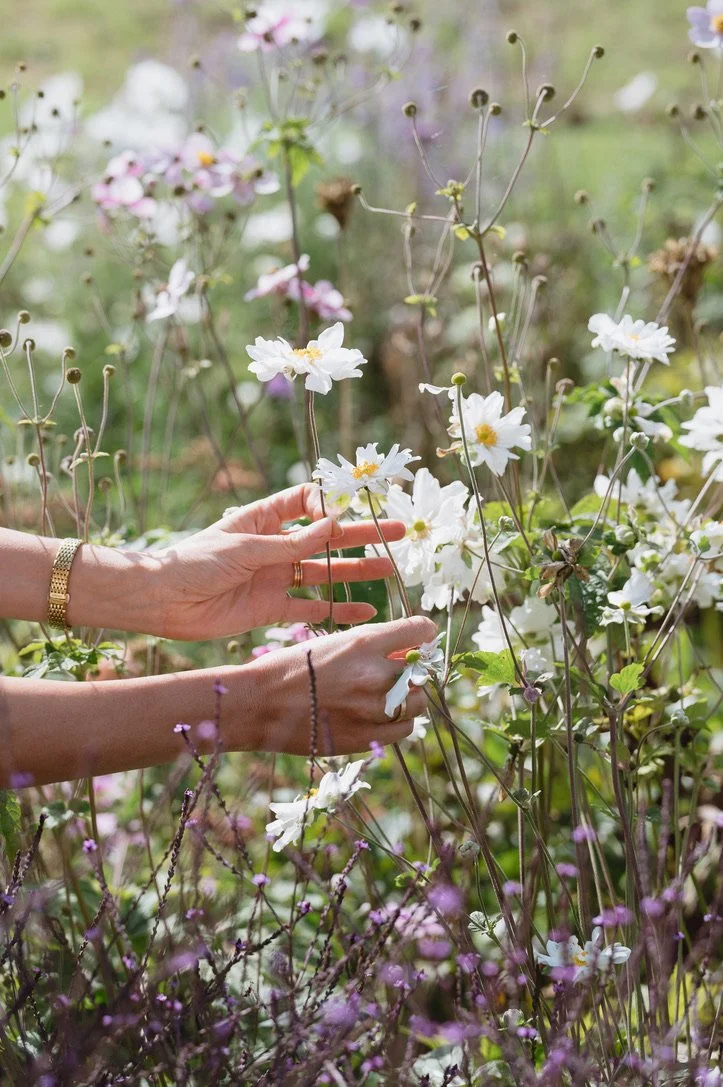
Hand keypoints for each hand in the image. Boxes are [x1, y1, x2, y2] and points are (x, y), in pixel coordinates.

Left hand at [150, 483, 404, 639]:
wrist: (163, 601)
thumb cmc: (196, 562)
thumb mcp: (246, 547)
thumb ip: (292, 543)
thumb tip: (334, 525)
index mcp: (264, 519)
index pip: (305, 502)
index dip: (326, 506)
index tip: (336, 517)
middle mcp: (274, 546)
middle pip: (326, 538)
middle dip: (361, 535)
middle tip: (397, 533)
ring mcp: (275, 578)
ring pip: (325, 572)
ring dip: (356, 572)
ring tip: (391, 570)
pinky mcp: (271, 608)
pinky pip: (311, 609)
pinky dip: (337, 611)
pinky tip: (365, 612)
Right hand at [245, 615, 437, 754]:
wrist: (258, 704)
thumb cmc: (289, 667)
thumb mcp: (330, 641)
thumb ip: (369, 645)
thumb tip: (403, 650)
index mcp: (363, 642)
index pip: (420, 630)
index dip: (423, 633)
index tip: (420, 638)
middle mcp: (373, 674)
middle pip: (421, 670)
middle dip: (413, 670)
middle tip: (399, 672)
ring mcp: (371, 709)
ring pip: (418, 702)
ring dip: (409, 697)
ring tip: (389, 696)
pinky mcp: (365, 737)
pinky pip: (403, 729)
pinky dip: (398, 721)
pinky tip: (381, 716)